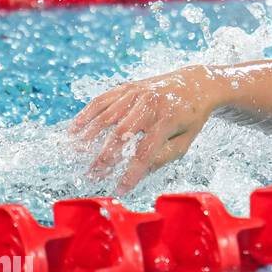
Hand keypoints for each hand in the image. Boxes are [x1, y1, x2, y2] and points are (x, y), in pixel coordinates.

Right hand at [70, 65, 222, 193]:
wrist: (196, 83)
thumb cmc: (190, 117)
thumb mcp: (185, 140)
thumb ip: (163, 157)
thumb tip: (139, 174)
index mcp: (167, 120)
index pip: (145, 152)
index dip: (131, 172)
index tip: (120, 188)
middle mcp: (150, 104)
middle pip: (121, 134)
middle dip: (104, 157)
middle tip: (92, 174)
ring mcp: (136, 93)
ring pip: (107, 115)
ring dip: (89, 135)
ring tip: (77, 153)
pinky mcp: (126, 87)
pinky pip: (102, 100)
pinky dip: (86, 115)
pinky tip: (75, 129)